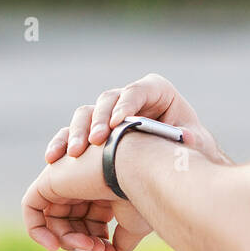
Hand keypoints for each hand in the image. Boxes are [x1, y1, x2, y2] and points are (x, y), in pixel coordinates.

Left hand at [21, 141, 151, 250]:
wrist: (137, 169)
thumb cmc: (141, 193)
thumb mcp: (133, 224)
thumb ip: (122, 241)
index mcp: (102, 191)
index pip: (89, 225)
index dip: (97, 244)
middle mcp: (82, 183)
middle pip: (70, 225)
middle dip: (82, 243)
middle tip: (98, 250)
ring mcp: (65, 179)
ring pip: (54, 222)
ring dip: (69, 242)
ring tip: (88, 246)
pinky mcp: (49, 179)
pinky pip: (31, 208)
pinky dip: (37, 230)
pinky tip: (54, 246)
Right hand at [46, 73, 224, 166]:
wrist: (176, 160)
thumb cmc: (189, 146)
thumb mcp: (195, 142)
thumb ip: (191, 139)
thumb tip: (185, 137)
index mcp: (155, 90)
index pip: (138, 91)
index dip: (126, 104)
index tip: (118, 122)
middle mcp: (128, 97)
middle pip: (107, 100)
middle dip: (99, 120)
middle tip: (96, 140)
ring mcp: (108, 112)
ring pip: (86, 114)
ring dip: (78, 132)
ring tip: (74, 153)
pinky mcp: (93, 131)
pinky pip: (73, 132)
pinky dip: (63, 143)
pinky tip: (53, 158)